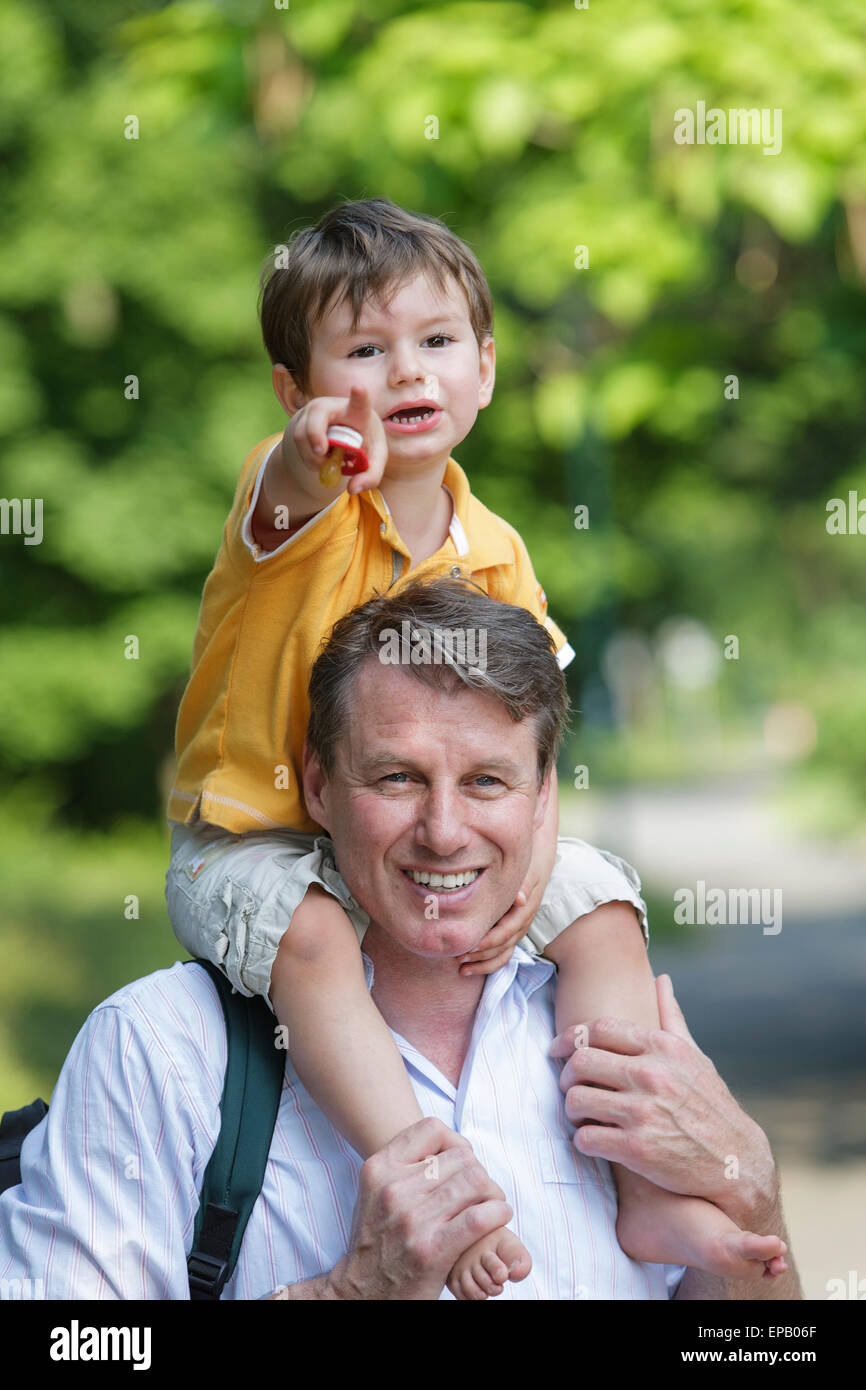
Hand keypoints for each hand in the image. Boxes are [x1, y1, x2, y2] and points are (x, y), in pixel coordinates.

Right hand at [290, 385, 387, 494]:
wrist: (346, 433)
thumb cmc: (364, 443)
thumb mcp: (374, 460)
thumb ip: (371, 476)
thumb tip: (352, 489)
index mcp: (358, 412)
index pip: (359, 403)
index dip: (359, 396)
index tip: (359, 387)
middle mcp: (333, 406)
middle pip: (317, 413)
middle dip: (315, 434)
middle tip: (321, 452)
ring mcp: (313, 412)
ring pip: (302, 433)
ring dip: (313, 456)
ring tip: (328, 460)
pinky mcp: (300, 420)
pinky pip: (296, 442)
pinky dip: (307, 457)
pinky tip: (319, 457)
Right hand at [327, 1117, 513, 1299]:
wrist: (361, 1292)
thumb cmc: (377, 1240)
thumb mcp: (376, 1191)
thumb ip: (406, 1165)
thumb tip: (452, 1146)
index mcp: (380, 1168)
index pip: (432, 1129)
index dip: (455, 1141)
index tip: (460, 1163)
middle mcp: (394, 1189)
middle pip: (461, 1157)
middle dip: (478, 1172)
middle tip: (480, 1192)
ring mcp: (413, 1219)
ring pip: (476, 1181)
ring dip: (493, 1193)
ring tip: (491, 1205)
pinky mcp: (433, 1249)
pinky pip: (481, 1217)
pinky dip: (498, 1213)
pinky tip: (497, 1218)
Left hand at [456, 875, 541, 975]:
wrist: (534, 872)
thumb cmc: (525, 871)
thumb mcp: (526, 874)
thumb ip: (522, 886)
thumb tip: (520, 898)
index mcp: (524, 911)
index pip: (506, 931)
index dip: (489, 941)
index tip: (470, 945)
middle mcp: (521, 926)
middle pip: (503, 947)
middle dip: (481, 955)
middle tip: (458, 957)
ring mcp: (517, 933)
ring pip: (503, 956)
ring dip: (483, 965)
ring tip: (461, 969)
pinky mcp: (511, 937)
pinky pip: (502, 956)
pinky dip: (487, 965)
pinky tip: (469, 968)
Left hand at [549, 974, 776, 1226]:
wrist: (736, 1163)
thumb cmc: (711, 1105)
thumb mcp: (695, 1056)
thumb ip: (671, 1017)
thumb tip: (661, 979)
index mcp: (663, 1048)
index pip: (599, 1028)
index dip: (572, 1037)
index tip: (560, 1050)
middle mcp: (651, 1075)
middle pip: (581, 1060)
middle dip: (567, 1074)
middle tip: (569, 1085)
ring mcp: (643, 1112)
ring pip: (576, 1099)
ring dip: (572, 1110)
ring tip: (581, 1115)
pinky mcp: (637, 1149)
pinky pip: (586, 1138)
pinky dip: (582, 1141)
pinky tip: (594, 1140)